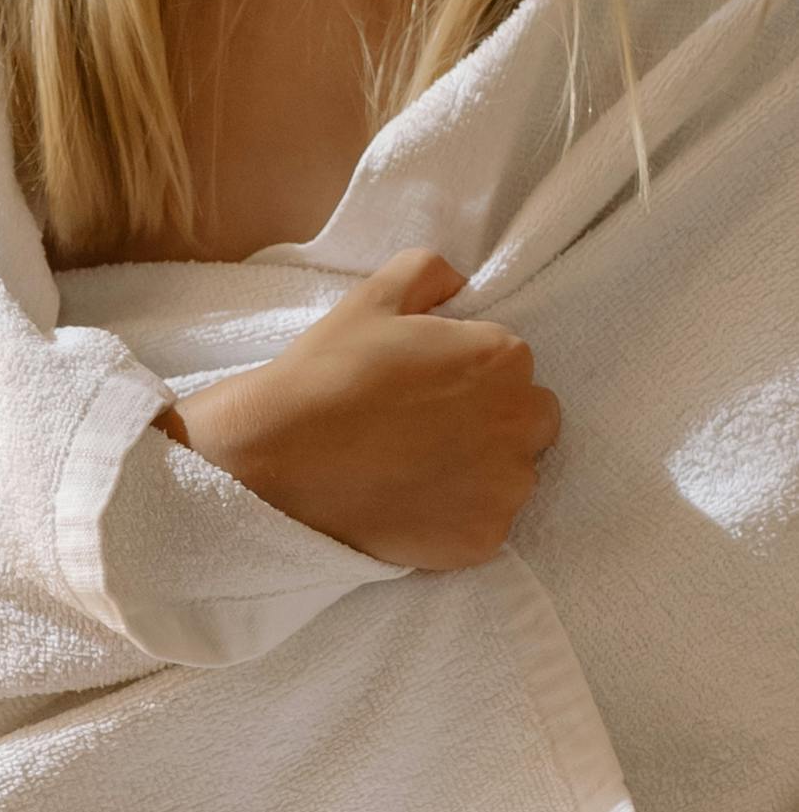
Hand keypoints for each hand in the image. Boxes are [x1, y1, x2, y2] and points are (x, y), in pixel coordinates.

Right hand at [166, 247, 560, 570]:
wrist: (281, 458)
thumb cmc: (330, 371)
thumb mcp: (374, 296)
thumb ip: (431, 271)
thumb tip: (460, 282)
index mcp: (502, 358)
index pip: (513, 365)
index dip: (471, 373)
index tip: (431, 385)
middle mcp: (520, 422)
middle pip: (530, 421)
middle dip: (493, 421)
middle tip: (430, 426)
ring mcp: (506, 489)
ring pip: (512, 476)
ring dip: (480, 471)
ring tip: (418, 466)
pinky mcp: (486, 539)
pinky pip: (488, 525)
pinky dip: (459, 516)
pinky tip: (413, 500)